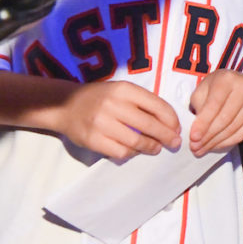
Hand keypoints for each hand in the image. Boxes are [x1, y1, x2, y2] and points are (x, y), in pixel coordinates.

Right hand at [57, 81, 182, 160]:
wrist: (65, 105)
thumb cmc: (100, 98)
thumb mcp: (121, 90)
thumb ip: (142, 102)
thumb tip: (168, 122)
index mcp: (125, 90)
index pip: (157, 106)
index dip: (171, 120)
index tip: (177, 128)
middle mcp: (114, 105)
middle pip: (149, 125)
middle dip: (167, 136)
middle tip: (175, 143)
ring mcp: (102, 123)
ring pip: (136, 141)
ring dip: (151, 147)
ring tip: (156, 148)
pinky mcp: (93, 140)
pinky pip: (120, 151)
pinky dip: (131, 153)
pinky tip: (134, 151)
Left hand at [189, 70, 242, 155]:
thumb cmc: (226, 89)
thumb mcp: (209, 87)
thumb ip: (199, 102)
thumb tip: (194, 127)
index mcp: (227, 78)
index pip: (213, 105)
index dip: (202, 123)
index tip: (193, 137)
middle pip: (223, 119)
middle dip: (207, 136)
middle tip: (195, 147)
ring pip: (231, 129)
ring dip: (215, 142)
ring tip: (202, 149)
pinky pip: (241, 134)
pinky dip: (226, 142)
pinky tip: (216, 145)